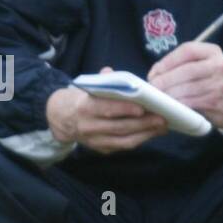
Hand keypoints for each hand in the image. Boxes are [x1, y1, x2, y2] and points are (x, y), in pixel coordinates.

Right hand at [47, 67, 167, 152]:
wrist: (60, 119)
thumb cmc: (80, 99)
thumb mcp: (86, 87)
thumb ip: (102, 80)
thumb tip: (112, 72)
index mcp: (84, 108)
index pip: (107, 109)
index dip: (125, 109)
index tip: (143, 108)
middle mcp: (89, 127)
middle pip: (120, 127)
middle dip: (143, 124)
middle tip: (162, 118)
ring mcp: (95, 141)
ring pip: (124, 141)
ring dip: (145, 135)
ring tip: (162, 127)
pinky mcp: (101, 149)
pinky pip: (123, 147)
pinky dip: (139, 140)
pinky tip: (151, 133)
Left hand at [147, 42, 222, 130]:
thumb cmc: (208, 81)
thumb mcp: (198, 66)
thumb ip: (177, 65)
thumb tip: (153, 75)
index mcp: (212, 51)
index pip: (188, 50)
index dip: (168, 61)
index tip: (154, 72)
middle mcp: (219, 65)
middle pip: (187, 70)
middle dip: (166, 79)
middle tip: (152, 88)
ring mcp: (220, 84)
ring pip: (188, 88)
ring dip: (169, 94)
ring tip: (158, 97)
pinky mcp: (216, 101)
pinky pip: (191, 102)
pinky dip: (177, 104)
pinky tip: (169, 106)